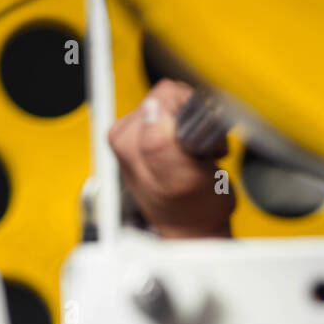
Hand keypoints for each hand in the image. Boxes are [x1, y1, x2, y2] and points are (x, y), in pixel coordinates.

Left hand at [107, 80, 234, 238]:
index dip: (192, 116)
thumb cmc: (194, 210)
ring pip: (177, 103)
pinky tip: (192, 155)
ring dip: (195, 128)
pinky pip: (179, 113)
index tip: (196, 146)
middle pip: (171, 96)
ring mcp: (137, 134)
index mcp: (126, 138)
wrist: (193, 227)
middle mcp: (126, 133)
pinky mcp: (150, 135)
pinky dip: (193, 132)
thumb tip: (152, 108)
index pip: (166, 95)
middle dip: (193, 122)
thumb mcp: (183, 180)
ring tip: (195, 158)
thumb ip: (161, 142)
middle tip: (197, 155)